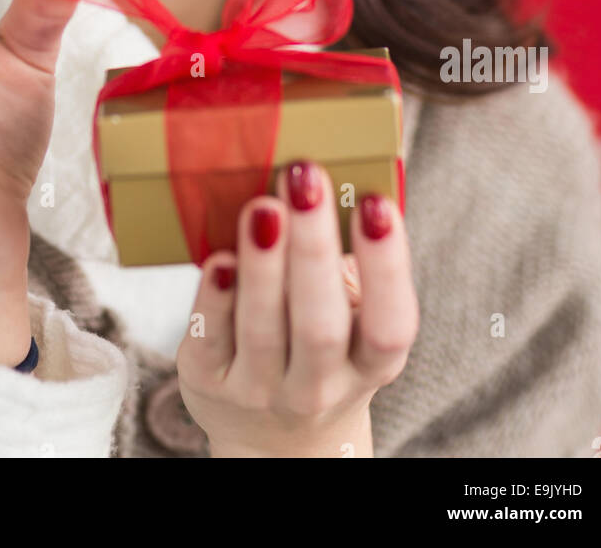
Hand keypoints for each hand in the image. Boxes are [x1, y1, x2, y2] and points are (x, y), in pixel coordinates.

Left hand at [176, 162, 418, 457]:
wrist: (275, 436)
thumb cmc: (318, 342)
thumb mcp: (348, 313)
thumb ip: (344, 257)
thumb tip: (334, 164)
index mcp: (370, 362)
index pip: (389, 323)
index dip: (386, 266)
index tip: (376, 203)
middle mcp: (320, 386)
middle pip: (320, 325)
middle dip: (312, 248)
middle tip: (306, 179)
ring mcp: (262, 391)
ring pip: (264, 329)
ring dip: (263, 264)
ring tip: (262, 205)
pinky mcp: (210, 383)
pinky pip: (211, 339)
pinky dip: (214, 298)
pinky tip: (218, 257)